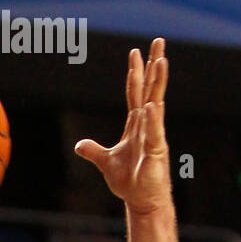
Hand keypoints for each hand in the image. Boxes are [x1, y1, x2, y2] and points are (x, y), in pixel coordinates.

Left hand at [74, 39, 171, 214]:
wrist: (141, 200)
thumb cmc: (129, 180)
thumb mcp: (106, 162)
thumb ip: (93, 151)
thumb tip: (79, 145)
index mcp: (137, 124)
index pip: (135, 93)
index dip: (135, 73)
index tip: (134, 52)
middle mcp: (148, 124)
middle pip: (151, 89)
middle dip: (154, 65)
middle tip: (158, 41)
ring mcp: (154, 135)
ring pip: (156, 103)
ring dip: (158, 83)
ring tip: (161, 61)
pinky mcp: (156, 151)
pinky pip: (154, 132)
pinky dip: (152, 119)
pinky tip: (151, 105)